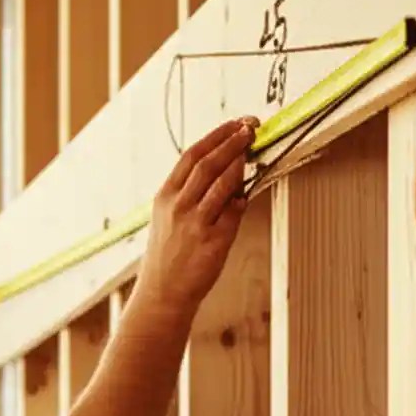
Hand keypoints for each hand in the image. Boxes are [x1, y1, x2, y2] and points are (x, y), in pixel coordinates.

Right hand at [136, 116, 257, 311]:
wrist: (162, 292)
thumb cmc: (167, 255)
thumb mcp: (167, 218)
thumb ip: (190, 194)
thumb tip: (223, 170)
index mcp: (165, 196)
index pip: (192, 155)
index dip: (216, 136)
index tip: (235, 123)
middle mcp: (178, 206)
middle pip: (208, 163)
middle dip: (232, 141)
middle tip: (251, 128)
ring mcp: (195, 223)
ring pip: (222, 184)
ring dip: (240, 164)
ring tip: (253, 151)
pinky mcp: (212, 241)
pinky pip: (233, 213)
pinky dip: (241, 200)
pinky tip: (245, 195)